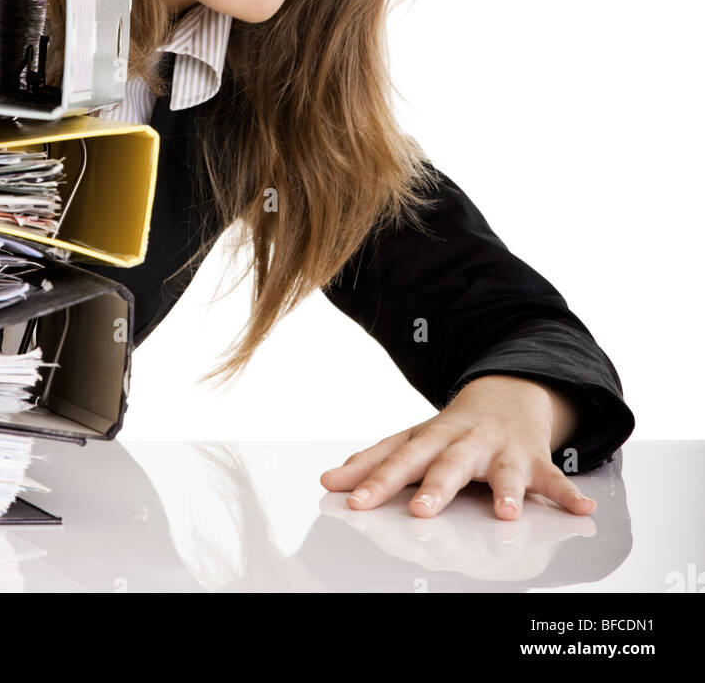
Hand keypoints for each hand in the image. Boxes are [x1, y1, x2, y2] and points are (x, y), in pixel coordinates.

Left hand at [319, 375, 596, 519]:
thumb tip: (327, 482)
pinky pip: (553, 479)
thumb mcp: (412, 440)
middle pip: (448, 464)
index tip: (354, 501)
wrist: (508, 394)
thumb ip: (373, 463)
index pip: (400, 458)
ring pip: (504, 471)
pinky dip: (568, 494)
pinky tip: (582, 509)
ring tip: (506, 514)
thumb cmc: (452, 430)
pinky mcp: (535, 459)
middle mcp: (466, 441)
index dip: (375, 479)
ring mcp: (503, 449)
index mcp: (432, 437)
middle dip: (435, 486)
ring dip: (506, 490)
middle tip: (420, 510)